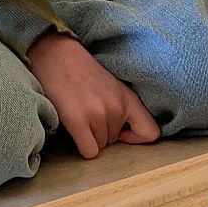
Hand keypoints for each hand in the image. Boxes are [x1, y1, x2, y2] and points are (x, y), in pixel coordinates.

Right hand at [26, 32, 160, 158]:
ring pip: (100, 147)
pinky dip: (82, 146)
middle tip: (89, 110)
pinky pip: (89, 152)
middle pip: (116, 142)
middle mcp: (117, 106)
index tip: (121, 130)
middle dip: (103, 132)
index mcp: (129, 98)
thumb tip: (127, 135)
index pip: (151, 133)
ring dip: (89, 136)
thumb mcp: (113, 86)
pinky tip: (75, 127)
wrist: (56, 55)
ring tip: (80, 112)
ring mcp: (98, 113)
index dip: (135, 137)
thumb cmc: (83, 73)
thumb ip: (123, 108)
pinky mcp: (77, 119)